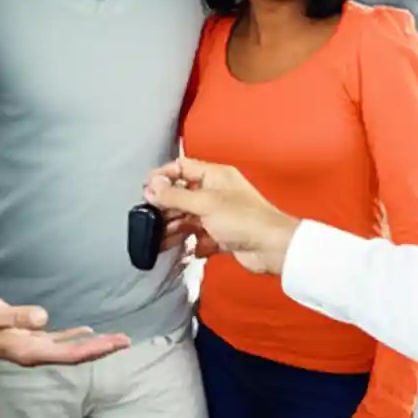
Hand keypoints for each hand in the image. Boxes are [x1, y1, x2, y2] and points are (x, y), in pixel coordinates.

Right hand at [0, 297, 130, 366]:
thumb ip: (19, 316)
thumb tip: (43, 317)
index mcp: (29, 350)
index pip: (70, 353)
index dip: (94, 349)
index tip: (115, 343)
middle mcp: (34, 352)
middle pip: (75, 353)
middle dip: (101, 347)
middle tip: (125, 341)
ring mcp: (33, 346)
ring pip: (69, 348)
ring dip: (92, 344)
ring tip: (113, 339)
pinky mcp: (29, 338)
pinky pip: (58, 340)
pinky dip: (74, 337)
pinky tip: (85, 332)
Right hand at [144, 157, 298, 275]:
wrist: (272, 248)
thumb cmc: (244, 219)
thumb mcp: (204, 204)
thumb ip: (175, 196)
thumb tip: (151, 187)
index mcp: (215, 176)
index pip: (182, 167)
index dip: (163, 176)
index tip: (146, 189)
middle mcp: (216, 192)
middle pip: (182, 195)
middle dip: (166, 207)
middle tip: (150, 217)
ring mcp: (219, 215)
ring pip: (189, 218)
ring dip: (174, 228)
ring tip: (160, 239)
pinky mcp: (222, 235)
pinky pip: (200, 237)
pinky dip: (192, 243)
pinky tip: (188, 249)